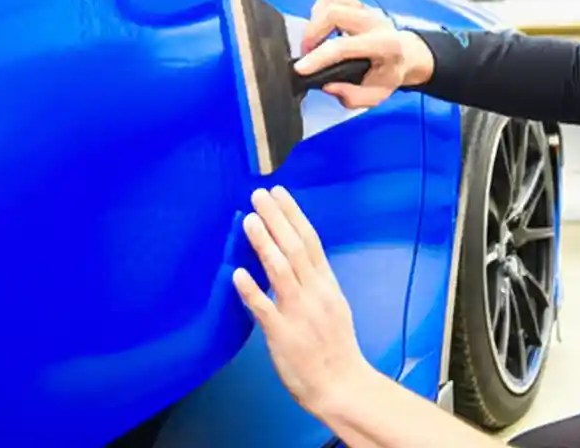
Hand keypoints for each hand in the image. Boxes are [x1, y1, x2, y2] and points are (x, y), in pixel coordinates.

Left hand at [234, 187, 505, 447]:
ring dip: (263, 243)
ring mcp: (299, 313)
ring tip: (248, 220)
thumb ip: (314, 281)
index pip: (310, 241)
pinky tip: (237, 274)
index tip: (279, 193)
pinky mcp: (283, 335)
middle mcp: (314, 293)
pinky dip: (251, 290)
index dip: (293, 215)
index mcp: (326, 285)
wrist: (342, 385)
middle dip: (276, 218)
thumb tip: (296, 256)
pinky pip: (264, 309)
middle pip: (295, 248)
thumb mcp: (333, 304)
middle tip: (258, 194)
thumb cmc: (335, 347)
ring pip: (280, 270)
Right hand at [293, 0, 434, 108]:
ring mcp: (365, 8)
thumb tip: (328, 86)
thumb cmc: (388, 75)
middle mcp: (374, 22)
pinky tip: (320, 28)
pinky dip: (318, 10)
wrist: (405, 54)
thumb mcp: (377, 95)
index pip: (343, 46)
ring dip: (313, 22)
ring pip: (330, 1)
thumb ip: (353, 96)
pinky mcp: (356, 2)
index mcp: (384, 46)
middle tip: (308, 55)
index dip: (318, 57)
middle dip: (312, 35)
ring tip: (313, 43)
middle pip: (334, 14)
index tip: (300, 69)